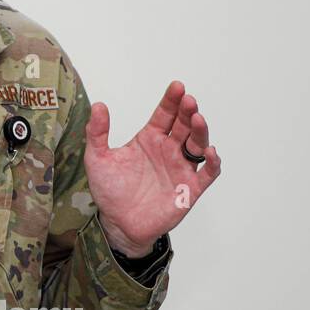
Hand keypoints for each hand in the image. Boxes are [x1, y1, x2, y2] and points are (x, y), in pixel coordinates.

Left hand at [85, 80, 220, 255]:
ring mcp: (181, 168)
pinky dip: (213, 163)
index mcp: (150, 139)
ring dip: (200, 131)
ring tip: (197, 119)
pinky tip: (210, 152)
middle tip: (188, 100)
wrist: (118, 223)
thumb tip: (99, 105)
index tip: (177, 86)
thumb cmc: (110, 190)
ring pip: (198, 144)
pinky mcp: (190, 189)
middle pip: (184, 125)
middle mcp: (169, 150)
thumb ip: (97, 133)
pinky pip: (207, 174)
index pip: (165, 114)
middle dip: (188, 111)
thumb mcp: (98, 158)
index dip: (171, 100)